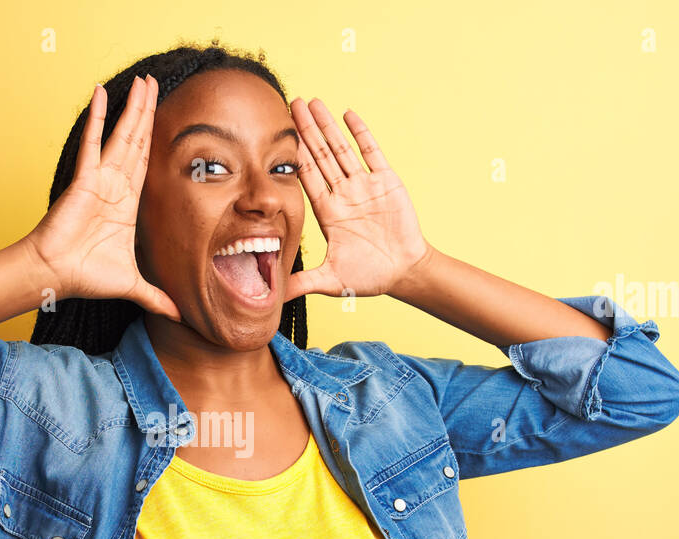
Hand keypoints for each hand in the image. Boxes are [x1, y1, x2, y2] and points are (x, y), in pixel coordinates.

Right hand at [23, 75, 180, 321]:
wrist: (58, 275)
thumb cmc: (86, 276)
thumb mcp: (132, 285)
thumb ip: (155, 295)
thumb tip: (178, 315)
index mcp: (127, 204)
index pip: (146, 163)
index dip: (154, 138)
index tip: (162, 115)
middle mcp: (115, 185)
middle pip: (136, 141)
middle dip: (146, 112)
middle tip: (154, 82)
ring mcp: (100, 179)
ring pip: (121, 136)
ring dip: (132, 108)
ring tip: (142, 81)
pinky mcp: (84, 178)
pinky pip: (92, 142)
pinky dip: (98, 117)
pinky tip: (101, 92)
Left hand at [285, 98, 431, 300]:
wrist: (404, 272)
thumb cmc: (369, 276)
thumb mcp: (331, 280)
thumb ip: (303, 283)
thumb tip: (274, 295)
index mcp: (328, 213)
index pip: (306, 178)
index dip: (292, 157)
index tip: (276, 136)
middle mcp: (343, 194)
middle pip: (320, 156)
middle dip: (305, 131)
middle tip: (290, 104)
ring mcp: (364, 186)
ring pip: (342, 149)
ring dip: (327, 126)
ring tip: (313, 102)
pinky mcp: (386, 182)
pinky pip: (371, 153)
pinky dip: (361, 134)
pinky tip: (348, 115)